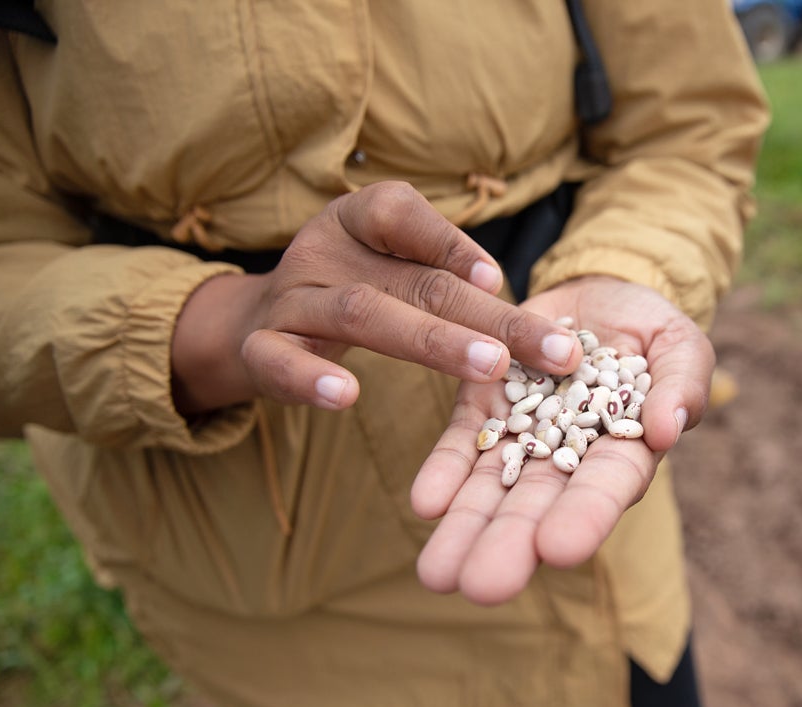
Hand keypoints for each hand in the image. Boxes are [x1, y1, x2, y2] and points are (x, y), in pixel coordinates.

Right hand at [170, 182, 583, 413]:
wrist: (251, 324)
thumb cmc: (348, 290)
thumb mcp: (388, 267)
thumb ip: (439, 275)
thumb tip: (509, 297)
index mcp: (356, 220)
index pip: (403, 215)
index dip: (451, 243)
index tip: (499, 278)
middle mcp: (323, 251)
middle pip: (415, 280)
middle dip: (489, 316)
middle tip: (551, 349)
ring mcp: (292, 299)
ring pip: (362, 315)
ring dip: (431, 341)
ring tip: (490, 367)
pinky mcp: (260, 349)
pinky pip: (281, 363)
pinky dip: (311, 380)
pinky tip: (348, 397)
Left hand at [410, 276, 714, 605]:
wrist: (599, 295)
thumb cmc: (653, 331)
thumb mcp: (682, 348)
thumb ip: (682, 384)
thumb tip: (667, 428)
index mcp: (625, 453)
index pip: (606, 489)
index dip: (583, 517)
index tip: (559, 549)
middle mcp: (568, 459)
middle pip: (538, 506)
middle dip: (509, 545)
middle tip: (482, 587)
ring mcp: (521, 436)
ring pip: (491, 490)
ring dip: (465, 529)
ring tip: (436, 576)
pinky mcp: (484, 407)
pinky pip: (462, 446)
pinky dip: (444, 473)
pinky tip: (424, 503)